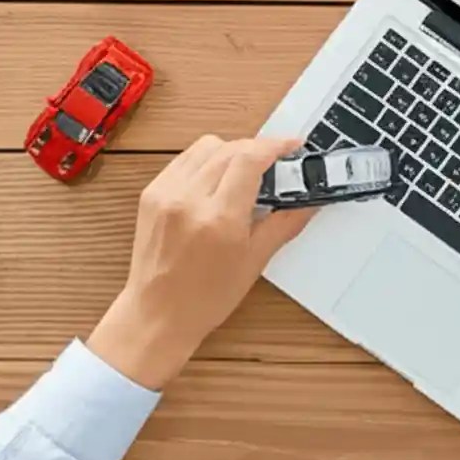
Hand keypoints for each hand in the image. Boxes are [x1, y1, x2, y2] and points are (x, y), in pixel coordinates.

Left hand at [87, 135, 314, 389]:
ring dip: (231, 151)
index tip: (291, 146)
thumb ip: (284, 223)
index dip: (275, 146)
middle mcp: (188, 199)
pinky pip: (184, 160)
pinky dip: (206, 161)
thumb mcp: (255, 261)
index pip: (250, 159)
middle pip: (230, 148)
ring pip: (206, 147)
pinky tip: (216, 180)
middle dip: (257, 149)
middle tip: (274, 165)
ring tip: (244, 173)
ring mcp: (165, 194)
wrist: (158, 314)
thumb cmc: (205, 297)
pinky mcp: (151, 194)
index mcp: (219, 219)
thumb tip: (308, 202)